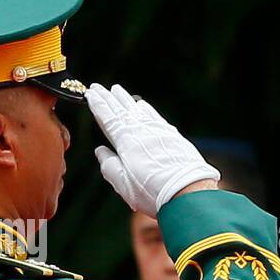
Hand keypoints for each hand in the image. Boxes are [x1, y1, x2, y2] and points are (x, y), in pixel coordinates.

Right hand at [86, 83, 220, 215]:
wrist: (189, 191)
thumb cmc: (154, 192)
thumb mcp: (123, 185)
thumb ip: (109, 166)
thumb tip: (100, 151)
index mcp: (126, 141)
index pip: (108, 118)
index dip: (98, 105)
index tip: (90, 93)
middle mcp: (142, 131)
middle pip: (121, 110)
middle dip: (108, 98)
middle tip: (98, 87)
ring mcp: (159, 131)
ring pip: (138, 110)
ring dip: (126, 99)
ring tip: (117, 90)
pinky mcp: (174, 136)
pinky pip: (155, 116)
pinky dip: (146, 109)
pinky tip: (142, 105)